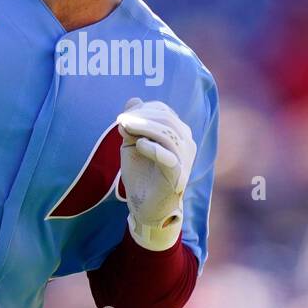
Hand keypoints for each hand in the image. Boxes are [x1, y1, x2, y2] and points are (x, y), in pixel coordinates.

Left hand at [116, 97, 195, 250]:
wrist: (147, 207)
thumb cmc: (141, 175)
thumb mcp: (132, 145)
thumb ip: (132, 124)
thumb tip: (133, 100)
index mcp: (178, 134)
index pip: (164, 112)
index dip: (143, 110)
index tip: (123, 116)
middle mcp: (186, 144)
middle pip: (167, 121)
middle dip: (142, 117)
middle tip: (121, 120)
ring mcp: (184, 159)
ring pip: (168, 135)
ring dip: (144, 128)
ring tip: (125, 128)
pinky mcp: (178, 175)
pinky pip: (169, 157)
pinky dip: (153, 148)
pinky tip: (139, 145)